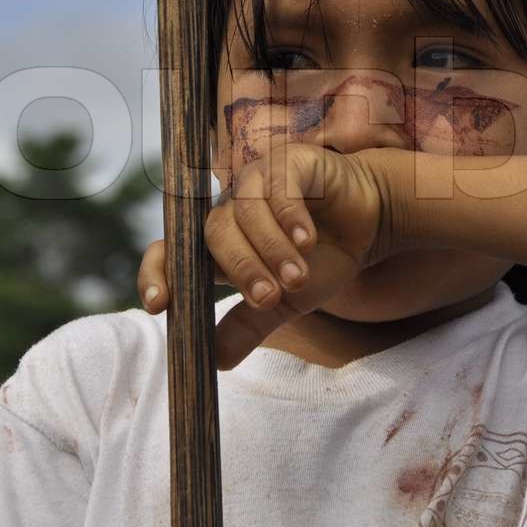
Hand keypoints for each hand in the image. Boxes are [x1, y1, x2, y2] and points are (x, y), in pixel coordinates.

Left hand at [136, 143, 392, 368]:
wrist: (369, 221)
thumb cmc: (321, 258)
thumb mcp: (284, 302)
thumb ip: (248, 326)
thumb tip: (216, 363)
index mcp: (218, 243)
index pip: (170, 251)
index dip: (157, 274)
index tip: (159, 305)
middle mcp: (230, 209)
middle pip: (214, 235)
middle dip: (241, 269)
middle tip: (269, 299)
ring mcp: (256, 181)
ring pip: (246, 211)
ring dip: (271, 249)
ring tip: (298, 279)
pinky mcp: (287, 162)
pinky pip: (278, 186)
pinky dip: (290, 216)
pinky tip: (308, 240)